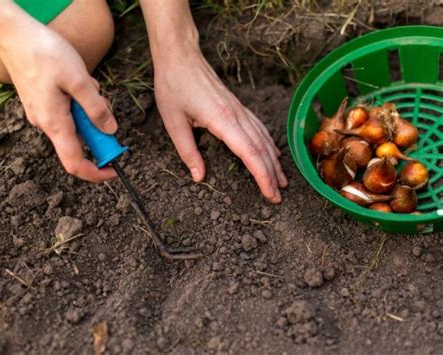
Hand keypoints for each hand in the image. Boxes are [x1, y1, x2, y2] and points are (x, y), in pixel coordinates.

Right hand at [0, 4, 117, 182]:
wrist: (15, 35)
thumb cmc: (45, 54)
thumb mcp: (79, 80)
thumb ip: (96, 108)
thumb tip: (110, 131)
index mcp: (55, 123)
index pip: (75, 163)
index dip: (96, 172)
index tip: (114, 170)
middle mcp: (46, 124)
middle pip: (80, 142)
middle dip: (97, 127)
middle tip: (102, 102)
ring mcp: (44, 114)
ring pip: (76, 123)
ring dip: (89, 109)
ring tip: (86, 83)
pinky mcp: (44, 104)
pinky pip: (69, 112)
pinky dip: (80, 101)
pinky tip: (78, 81)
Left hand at [154, 50, 287, 202]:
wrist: (180, 57)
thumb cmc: (174, 87)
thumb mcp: (174, 122)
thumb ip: (188, 152)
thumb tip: (199, 176)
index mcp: (222, 120)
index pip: (249, 153)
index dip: (262, 175)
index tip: (270, 193)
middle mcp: (236, 115)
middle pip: (261, 149)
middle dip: (272, 174)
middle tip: (278, 196)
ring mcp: (239, 109)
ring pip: (264, 138)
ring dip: (274, 161)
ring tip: (282, 181)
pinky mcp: (237, 106)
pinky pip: (259, 127)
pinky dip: (269, 144)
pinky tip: (273, 153)